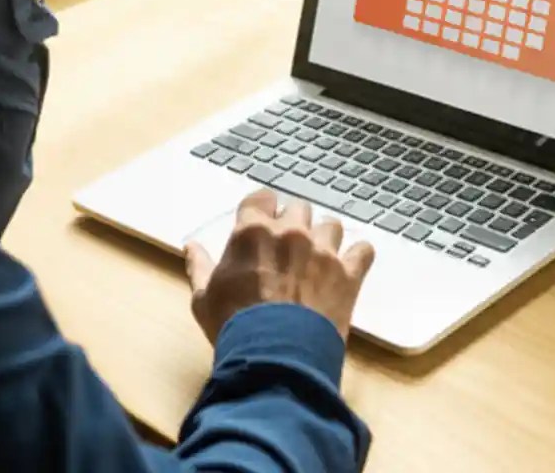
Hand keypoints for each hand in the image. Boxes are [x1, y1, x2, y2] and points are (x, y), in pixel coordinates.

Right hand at [185, 190, 375, 343]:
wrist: (275, 357)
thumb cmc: (234, 325)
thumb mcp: (204, 297)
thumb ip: (199, 266)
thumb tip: (190, 246)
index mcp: (252, 232)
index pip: (261, 197)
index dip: (262, 209)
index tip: (262, 223)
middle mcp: (290, 233)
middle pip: (299, 208)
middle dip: (294, 223)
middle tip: (288, 247)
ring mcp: (323, 251)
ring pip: (332, 225)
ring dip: (325, 237)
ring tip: (318, 257)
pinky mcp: (348, 274)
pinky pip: (363, 251)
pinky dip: (357, 257)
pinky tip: (349, 268)